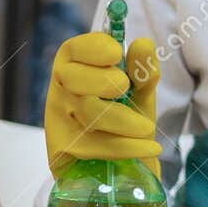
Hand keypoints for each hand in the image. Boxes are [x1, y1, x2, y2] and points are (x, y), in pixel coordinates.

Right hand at [43, 32, 161, 179]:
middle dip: (107, 82)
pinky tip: (150, 148)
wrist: (121, 162)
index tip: (117, 54)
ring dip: (126, 120)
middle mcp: (60, 89)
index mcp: (75, 65)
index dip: (94, 48)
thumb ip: (142, 69)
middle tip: (127, 90)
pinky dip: (129, 147)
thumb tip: (143, 43)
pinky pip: (96, 145)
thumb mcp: (139, 89)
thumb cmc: (127, 113)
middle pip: (75, 78)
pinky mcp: (61, 148)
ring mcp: (57, 119)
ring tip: (147, 127)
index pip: (73, 49)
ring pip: (88, 112)